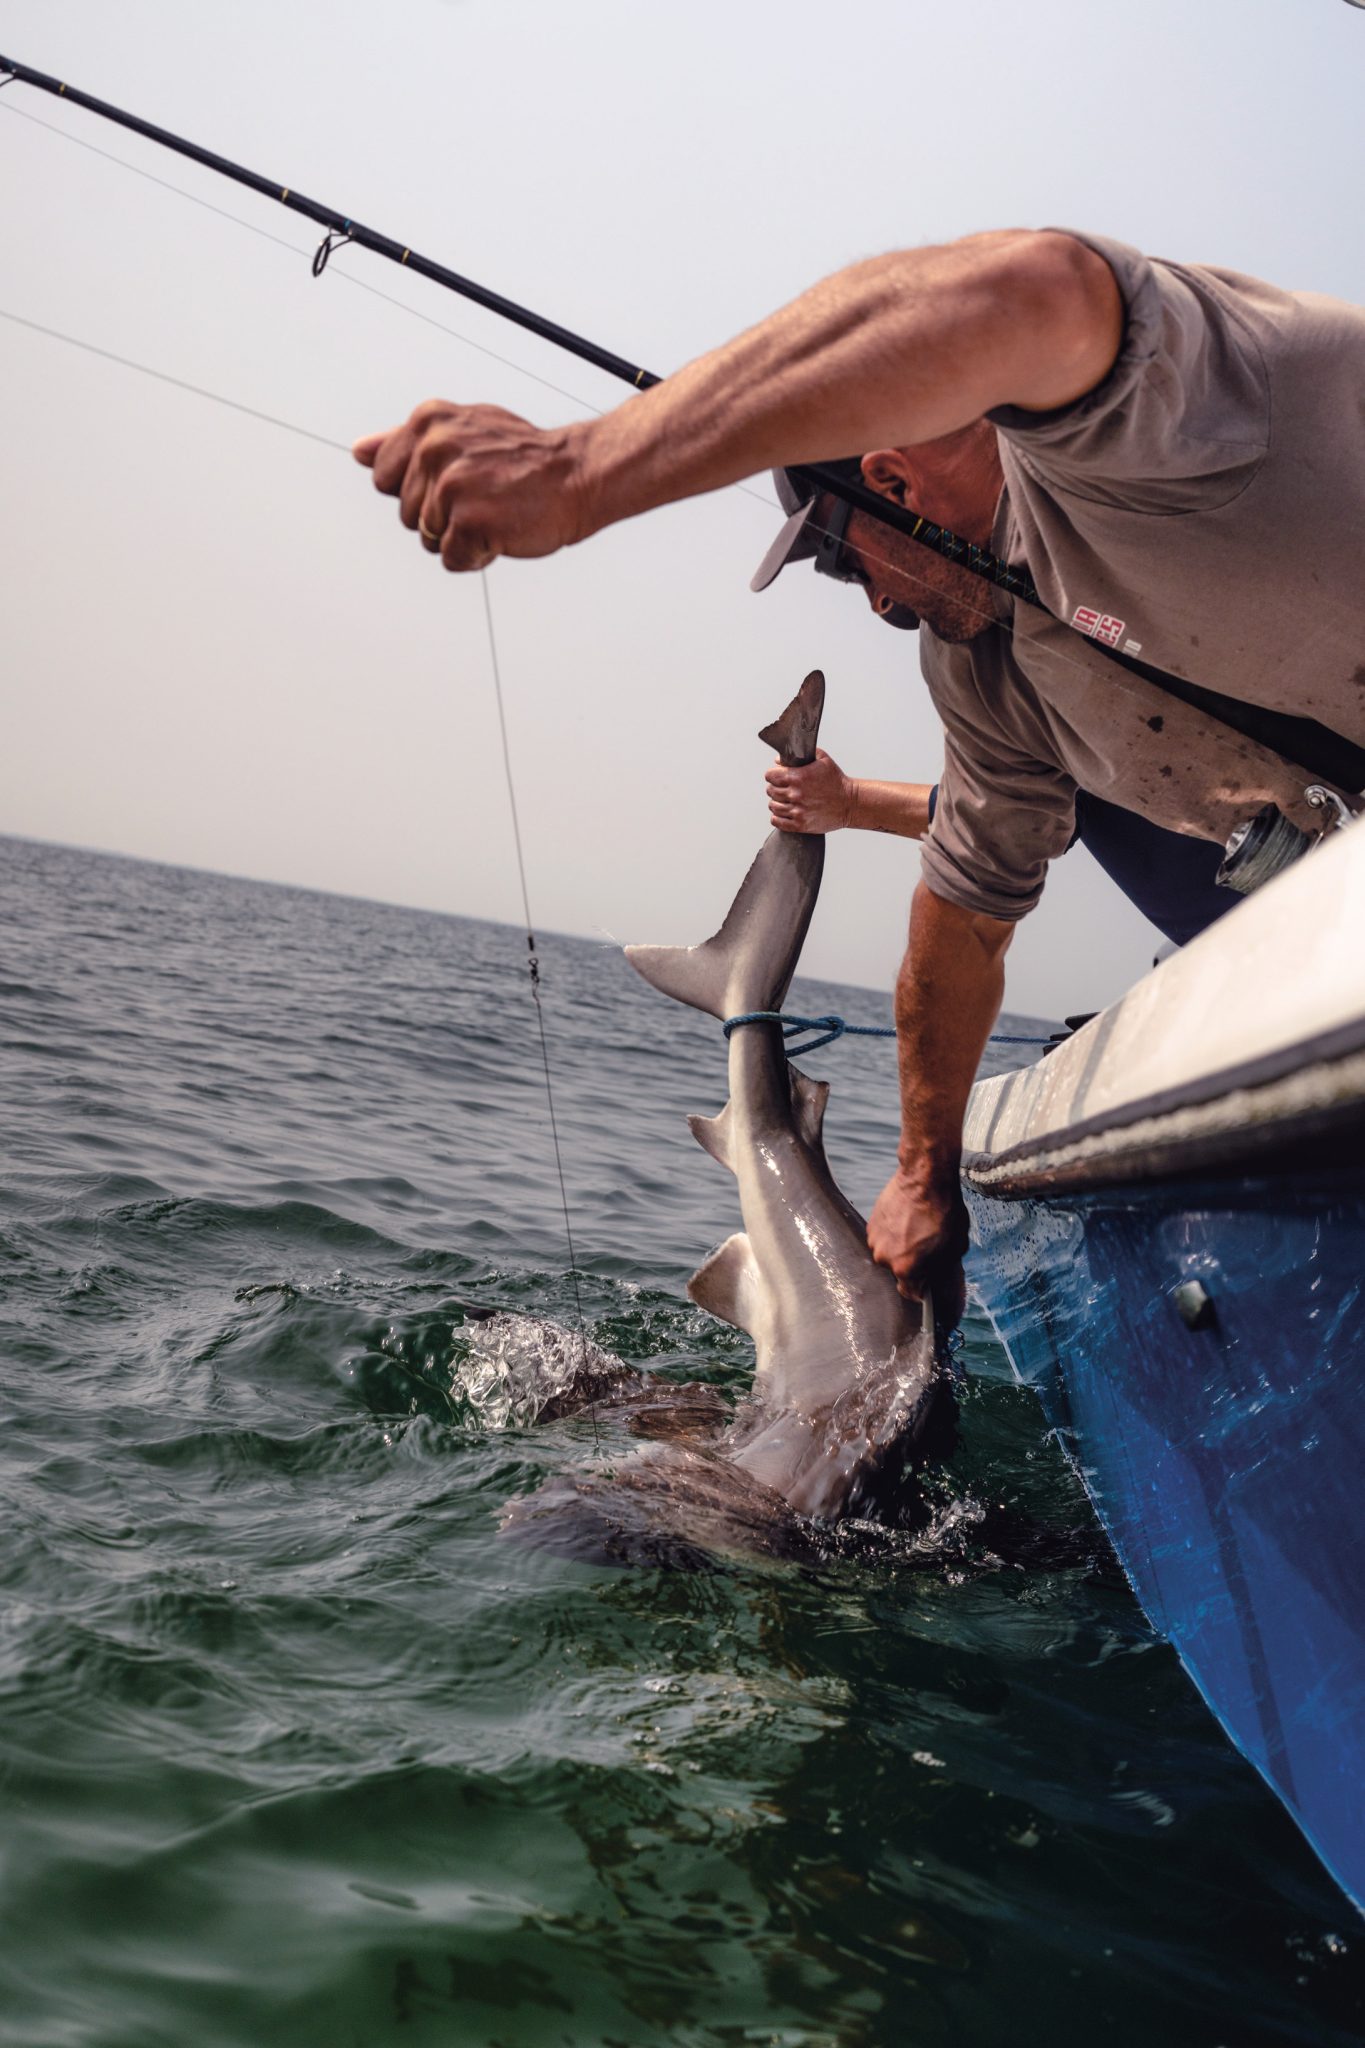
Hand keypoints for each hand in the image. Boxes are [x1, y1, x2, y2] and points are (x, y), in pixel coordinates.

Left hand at [352, 401, 591, 569]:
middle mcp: (435, 450)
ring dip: (460, 537)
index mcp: (427, 423)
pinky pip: (452, 559)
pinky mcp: (470, 522)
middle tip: (483, 495)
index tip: (457, 478)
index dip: (420, 489)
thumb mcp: (460, 431)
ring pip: (427, 538)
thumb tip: (359, 452)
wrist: (577, 475)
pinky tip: (501, 531)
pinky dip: (477, 556)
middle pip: (405, 513)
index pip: (384, 477)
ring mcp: (452, 487)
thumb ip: (404, 442)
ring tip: (494, 512)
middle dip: (440, 515)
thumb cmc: (523, 458)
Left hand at [765, 749, 854, 833]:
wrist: (850, 803)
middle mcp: (795, 794)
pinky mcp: (800, 824)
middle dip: (775, 788)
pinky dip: (777, 817)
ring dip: (777, 802)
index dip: (773, 775)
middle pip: (770, 790)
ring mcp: (797, 811)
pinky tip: (785, 813)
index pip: (770, 776)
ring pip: (772, 806)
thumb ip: (801, 755)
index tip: (777, 777)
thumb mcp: (822, 759)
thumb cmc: (836, 781)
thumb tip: (779, 760)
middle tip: (783, 789)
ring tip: (785, 801)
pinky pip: (777, 821)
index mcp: (798, 777)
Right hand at [867, 1168, 968, 1325]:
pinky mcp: (871, 1224)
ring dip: (902, 1248)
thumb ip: (944, 1273)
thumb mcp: (955, 1248)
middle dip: (914, 1265)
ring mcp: (875, 1240)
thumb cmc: (944, 1212)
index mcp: (906, 1269)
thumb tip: (942, 1287)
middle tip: (929, 1248)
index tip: (930, 1281)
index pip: (911, 1294)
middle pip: (900, 1271)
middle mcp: (885, 1258)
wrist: (925, 1178)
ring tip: (918, 1230)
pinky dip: (894, 1233)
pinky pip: (884, 1238)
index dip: (923, 1289)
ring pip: (890, 1254)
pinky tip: (908, 1221)